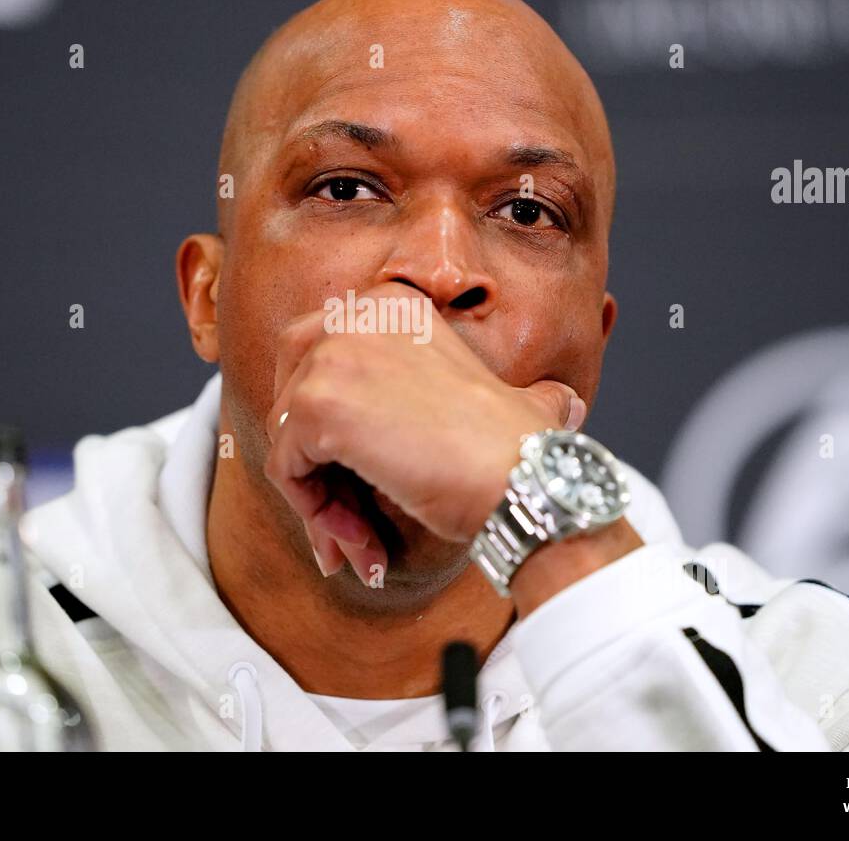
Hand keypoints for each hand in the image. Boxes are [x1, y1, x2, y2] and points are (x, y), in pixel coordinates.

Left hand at [263, 281, 585, 585]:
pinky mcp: (313, 404)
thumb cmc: (518, 451)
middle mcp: (355, 315)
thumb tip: (564, 403)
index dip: (332, 436)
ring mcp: (330, 355)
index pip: (319, 365)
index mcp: (390, 305)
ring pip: (288, 441)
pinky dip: (314, 513)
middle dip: (315, 466)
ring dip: (321, 502)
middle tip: (351, 526)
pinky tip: (363, 540)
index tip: (364, 491)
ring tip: (364, 544)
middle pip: (291, 397)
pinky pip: (284, 470)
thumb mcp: (510, 396)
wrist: (527, 481)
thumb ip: (502, 392)